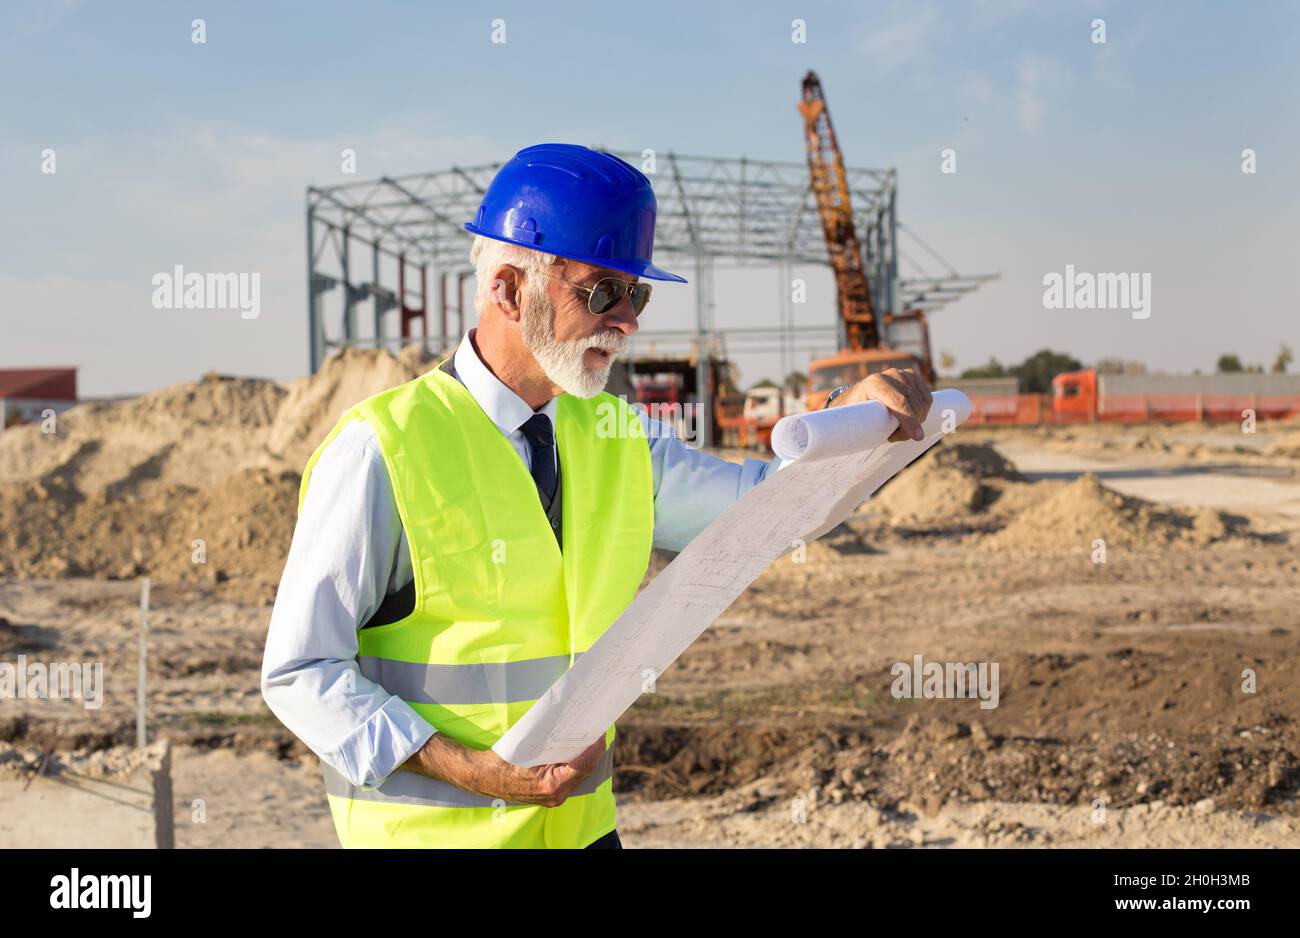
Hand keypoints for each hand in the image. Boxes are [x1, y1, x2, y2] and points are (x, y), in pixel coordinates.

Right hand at [405, 734, 605, 807]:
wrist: (481, 776)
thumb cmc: (502, 759)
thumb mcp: (528, 744)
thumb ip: (551, 738)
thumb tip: (571, 721)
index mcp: (553, 785)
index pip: (585, 764)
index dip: (595, 745)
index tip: (600, 729)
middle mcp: (556, 795)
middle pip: (586, 770)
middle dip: (593, 748)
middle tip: (598, 728)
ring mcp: (553, 797)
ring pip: (579, 774)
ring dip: (585, 755)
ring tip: (589, 734)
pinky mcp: (549, 793)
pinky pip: (569, 777)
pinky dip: (575, 762)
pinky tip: (575, 746)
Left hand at [830, 368, 932, 441]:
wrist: (859, 394)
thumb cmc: (859, 410)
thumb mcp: (860, 418)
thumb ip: (871, 424)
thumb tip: (887, 437)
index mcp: (875, 383)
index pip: (899, 402)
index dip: (910, 421)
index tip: (917, 437)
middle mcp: (891, 375)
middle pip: (914, 404)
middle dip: (911, 427)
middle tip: (894, 437)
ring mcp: (903, 374)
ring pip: (923, 403)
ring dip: (917, 421)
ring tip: (899, 428)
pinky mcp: (913, 376)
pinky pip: (927, 398)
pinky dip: (923, 412)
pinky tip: (910, 418)